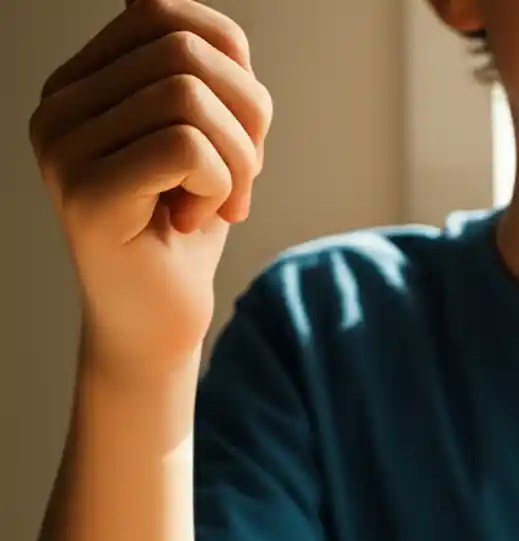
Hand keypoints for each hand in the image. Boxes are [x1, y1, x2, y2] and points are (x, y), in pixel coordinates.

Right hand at [29, 0, 271, 376]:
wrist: (159, 316)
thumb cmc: (188, 221)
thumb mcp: (209, 132)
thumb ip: (204, 71)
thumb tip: (178, 8)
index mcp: (81, 81)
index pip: (167, 14)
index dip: (233, 72)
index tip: (236, 135)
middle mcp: (58, 106)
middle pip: (185, 51)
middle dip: (245, 116)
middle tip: (240, 177)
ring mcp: (63, 148)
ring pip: (190, 97)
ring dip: (236, 158)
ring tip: (219, 202)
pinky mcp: (87, 192)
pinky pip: (187, 148)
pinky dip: (218, 185)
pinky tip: (194, 218)